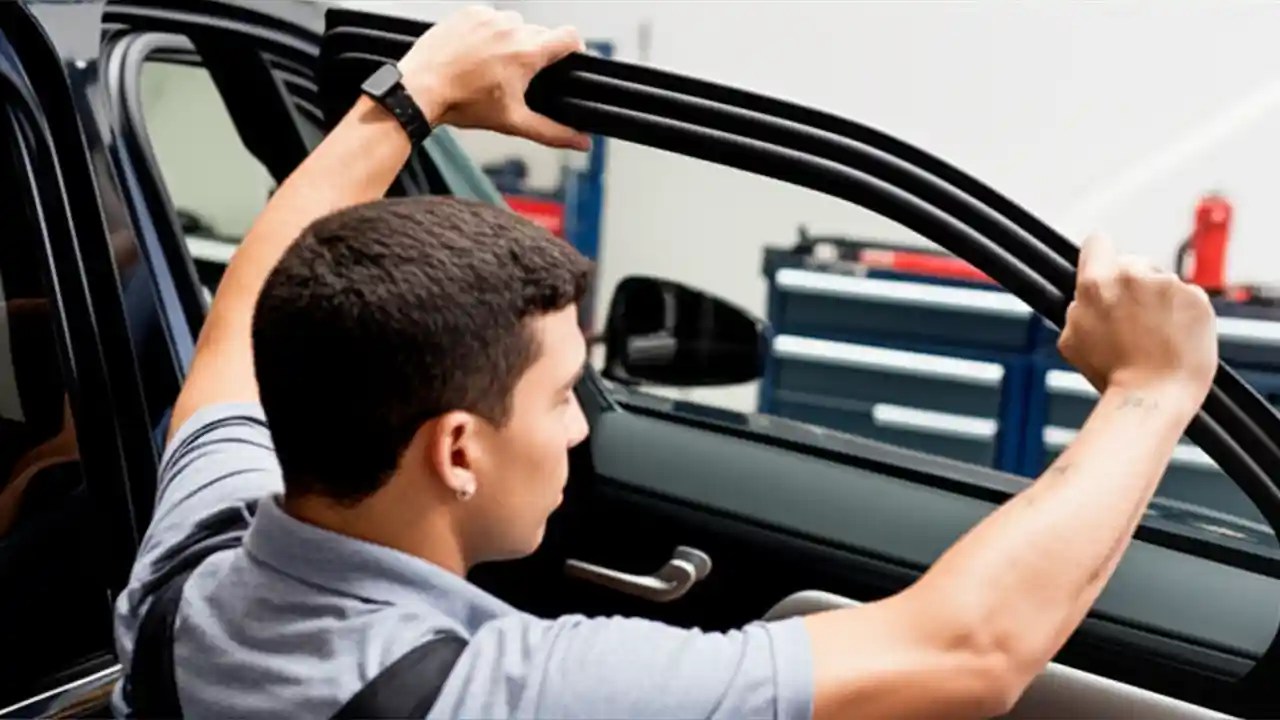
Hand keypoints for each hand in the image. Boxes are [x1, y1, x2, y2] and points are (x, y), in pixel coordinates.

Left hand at [397, 6, 589, 149]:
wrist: (420, 88)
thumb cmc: (462, 103)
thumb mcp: (512, 122)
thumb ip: (552, 132)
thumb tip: (580, 142)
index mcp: (527, 53)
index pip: (569, 37)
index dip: (572, 48)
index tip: (565, 60)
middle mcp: (511, 28)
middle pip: (541, 33)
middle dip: (535, 52)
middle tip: (517, 76)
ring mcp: (489, 17)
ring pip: (515, 24)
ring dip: (511, 40)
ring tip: (493, 65)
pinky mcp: (469, 13)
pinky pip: (490, 18)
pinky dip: (487, 32)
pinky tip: (475, 53)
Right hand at [1058, 234, 1217, 404]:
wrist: (1154, 394)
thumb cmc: (1114, 374)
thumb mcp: (1072, 341)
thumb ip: (1077, 309)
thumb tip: (1083, 298)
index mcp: (1096, 284)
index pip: (1097, 243)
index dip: (1098, 257)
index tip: (1102, 268)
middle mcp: (1132, 276)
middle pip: (1130, 263)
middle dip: (1130, 285)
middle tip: (1130, 318)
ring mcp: (1168, 285)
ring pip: (1159, 281)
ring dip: (1157, 300)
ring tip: (1153, 333)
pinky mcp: (1196, 297)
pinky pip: (1186, 296)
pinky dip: (1181, 312)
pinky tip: (1173, 335)